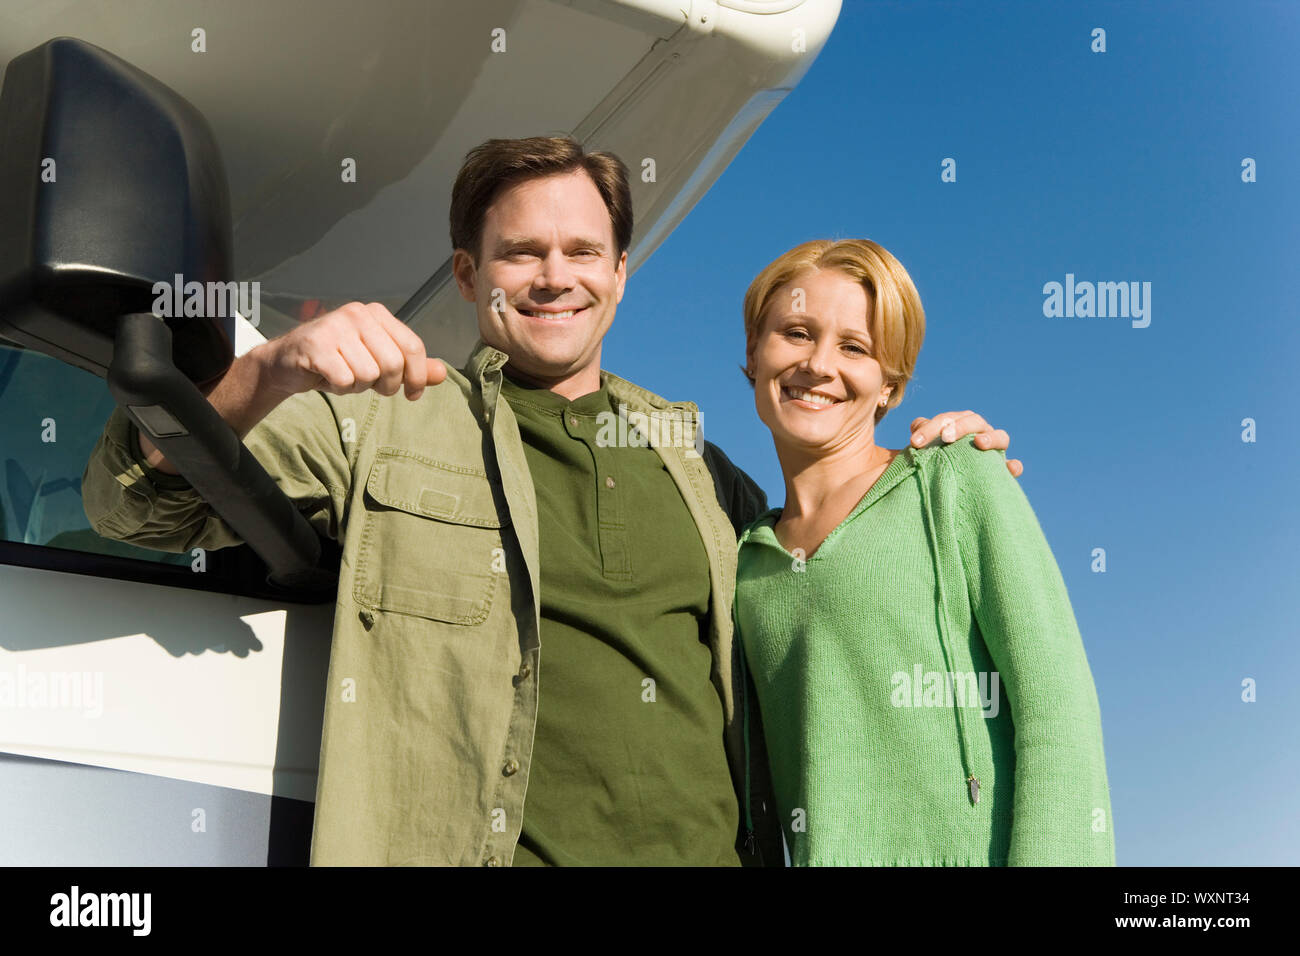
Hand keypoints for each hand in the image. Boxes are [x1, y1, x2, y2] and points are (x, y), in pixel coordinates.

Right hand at [261, 302, 446, 400]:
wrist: (288, 362)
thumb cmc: (338, 361)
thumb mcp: (379, 363)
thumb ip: (411, 368)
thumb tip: (442, 374)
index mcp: (377, 314)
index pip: (414, 348)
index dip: (417, 377)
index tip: (412, 394)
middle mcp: (358, 314)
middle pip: (393, 364)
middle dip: (384, 385)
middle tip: (367, 383)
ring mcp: (335, 327)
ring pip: (369, 375)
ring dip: (358, 386)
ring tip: (343, 375)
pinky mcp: (316, 345)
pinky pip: (345, 380)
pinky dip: (339, 387)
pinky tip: (328, 376)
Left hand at [909, 412, 1022, 477]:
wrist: (938, 492)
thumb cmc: (927, 466)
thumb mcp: (920, 451)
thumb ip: (920, 434)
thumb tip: (916, 427)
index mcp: (957, 426)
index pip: (947, 419)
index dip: (931, 427)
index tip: (914, 442)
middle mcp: (977, 435)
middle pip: (974, 421)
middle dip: (959, 426)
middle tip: (945, 438)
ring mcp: (992, 451)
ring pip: (1000, 437)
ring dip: (991, 437)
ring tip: (979, 442)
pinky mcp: (1002, 471)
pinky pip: (1013, 466)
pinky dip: (1013, 465)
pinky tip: (1010, 469)